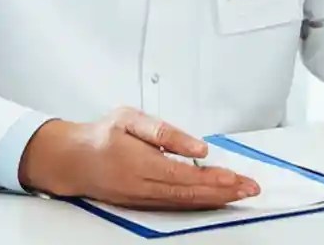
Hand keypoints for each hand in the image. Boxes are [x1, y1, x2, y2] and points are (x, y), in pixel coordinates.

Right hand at [18, 107, 259, 209]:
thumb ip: (164, 132)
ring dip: (216, 199)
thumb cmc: (101, 136)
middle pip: (190, 193)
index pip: (184, 174)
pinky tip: (215, 199)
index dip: (213, 178)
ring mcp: (143, 198)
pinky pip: (177, 205)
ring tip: (241, 193)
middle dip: (224, 192)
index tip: (236, 177)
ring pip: (186, 202)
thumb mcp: (130, 119)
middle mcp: (143, 186)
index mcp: (140, 163)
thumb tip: (197, 147)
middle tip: (251, 188)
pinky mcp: (144, 203)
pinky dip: (200, 202)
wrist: (73, 160)